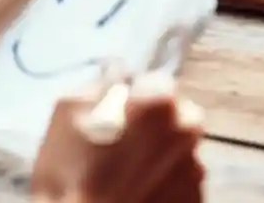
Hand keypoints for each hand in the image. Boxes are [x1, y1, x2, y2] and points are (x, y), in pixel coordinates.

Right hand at [32, 73, 204, 202]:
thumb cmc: (71, 170)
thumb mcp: (67, 109)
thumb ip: (100, 83)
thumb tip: (117, 73)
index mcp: (159, 101)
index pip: (155, 81)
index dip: (134, 95)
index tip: (116, 111)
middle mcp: (188, 131)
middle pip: (174, 114)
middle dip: (152, 123)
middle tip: (120, 142)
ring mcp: (196, 169)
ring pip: (177, 147)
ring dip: (158, 152)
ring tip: (125, 173)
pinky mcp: (196, 199)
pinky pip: (179, 178)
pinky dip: (163, 180)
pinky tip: (137, 190)